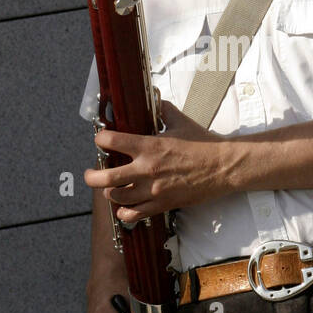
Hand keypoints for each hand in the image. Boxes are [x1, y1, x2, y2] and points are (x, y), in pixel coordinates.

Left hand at [84, 99, 226, 221]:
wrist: (223, 167)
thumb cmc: (203, 144)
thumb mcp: (181, 122)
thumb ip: (164, 111)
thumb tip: (155, 99)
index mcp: (149, 146)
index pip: (112, 141)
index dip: (101, 139)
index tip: (101, 140)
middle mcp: (146, 169)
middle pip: (106, 178)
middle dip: (91, 177)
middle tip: (90, 174)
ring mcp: (153, 189)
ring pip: (117, 197)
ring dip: (109, 193)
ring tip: (110, 189)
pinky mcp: (163, 204)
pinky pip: (135, 214)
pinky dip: (125, 212)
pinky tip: (124, 207)